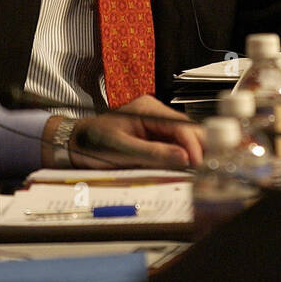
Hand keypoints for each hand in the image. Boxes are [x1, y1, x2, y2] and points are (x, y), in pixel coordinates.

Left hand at [66, 94, 203, 169]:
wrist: (74, 144)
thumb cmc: (92, 143)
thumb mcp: (121, 150)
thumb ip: (153, 153)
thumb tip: (184, 158)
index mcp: (148, 109)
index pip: (181, 126)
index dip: (193, 146)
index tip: (198, 165)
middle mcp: (156, 113)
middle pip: (188, 130)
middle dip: (199, 148)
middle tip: (206, 170)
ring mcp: (157, 125)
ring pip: (185, 139)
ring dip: (193, 154)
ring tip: (199, 172)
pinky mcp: (155, 137)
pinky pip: (175, 146)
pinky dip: (183, 157)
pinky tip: (187, 169)